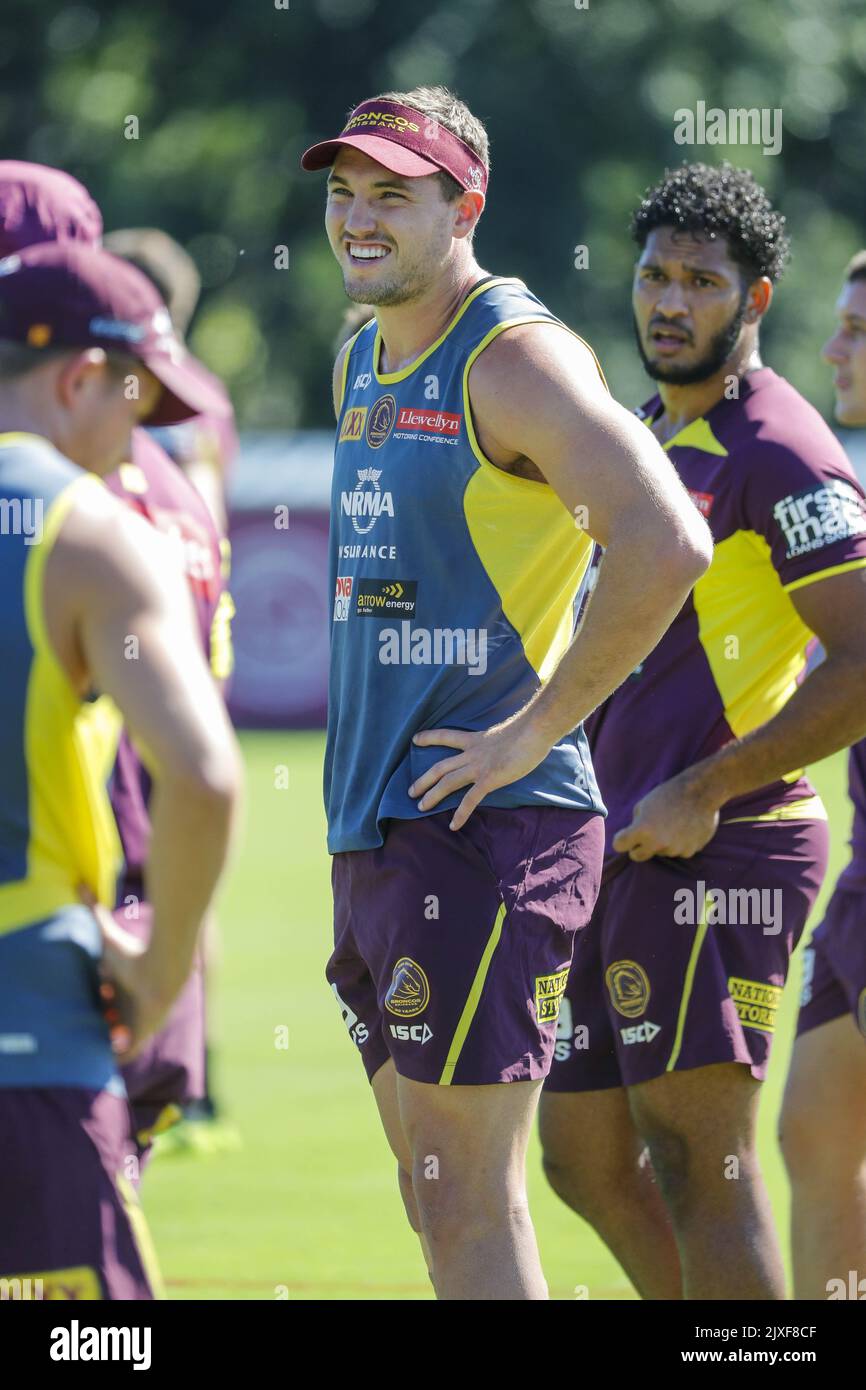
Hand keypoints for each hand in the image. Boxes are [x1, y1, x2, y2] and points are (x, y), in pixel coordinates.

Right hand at [79, 888, 167, 1060]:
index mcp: (124, 987)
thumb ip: (93, 909)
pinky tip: (111, 1038)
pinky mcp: (144, 1036)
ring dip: (105, 1037)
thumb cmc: (135, 952)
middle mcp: (133, 1005)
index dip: (97, 998)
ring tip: (105, 1024)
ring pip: (116, 1038)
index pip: (105, 1001)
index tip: (98, 987)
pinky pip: (126, 1054)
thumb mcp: (107, 935)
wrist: (164, 968)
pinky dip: (114, 1053)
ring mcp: (140, 1022)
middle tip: (99, 1009)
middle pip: (110, 1020)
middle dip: (99, 1018)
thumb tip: (79, 883)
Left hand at [409, 722, 548, 830]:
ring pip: (447, 782)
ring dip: (432, 796)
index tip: (415, 739)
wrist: (534, 730)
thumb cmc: (528, 729)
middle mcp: (472, 754)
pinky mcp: (489, 779)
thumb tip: (504, 748)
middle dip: (423, 780)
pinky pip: (470, 800)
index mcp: (476, 740)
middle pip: (440, 767)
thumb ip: (499, 743)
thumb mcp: (507, 733)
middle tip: (410, 792)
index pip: (447, 736)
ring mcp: (479, 767)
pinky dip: (460, 814)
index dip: (430, 737)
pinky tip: (453, 825)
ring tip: (420, 808)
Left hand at [612, 772, 719, 861]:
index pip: (619, 845)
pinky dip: (678, 843)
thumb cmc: (670, 794)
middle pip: (637, 856)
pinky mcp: (690, 852)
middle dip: (637, 848)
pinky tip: (685, 828)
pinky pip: (677, 851)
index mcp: (642, 830)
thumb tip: (633, 837)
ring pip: (660, 851)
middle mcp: (657, 844)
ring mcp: (675, 850)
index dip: (620, 840)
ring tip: (672, 823)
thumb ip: (635, 823)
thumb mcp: (644, 804)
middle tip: (644, 836)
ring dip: (662, 842)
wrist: (701, 793)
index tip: (624, 836)